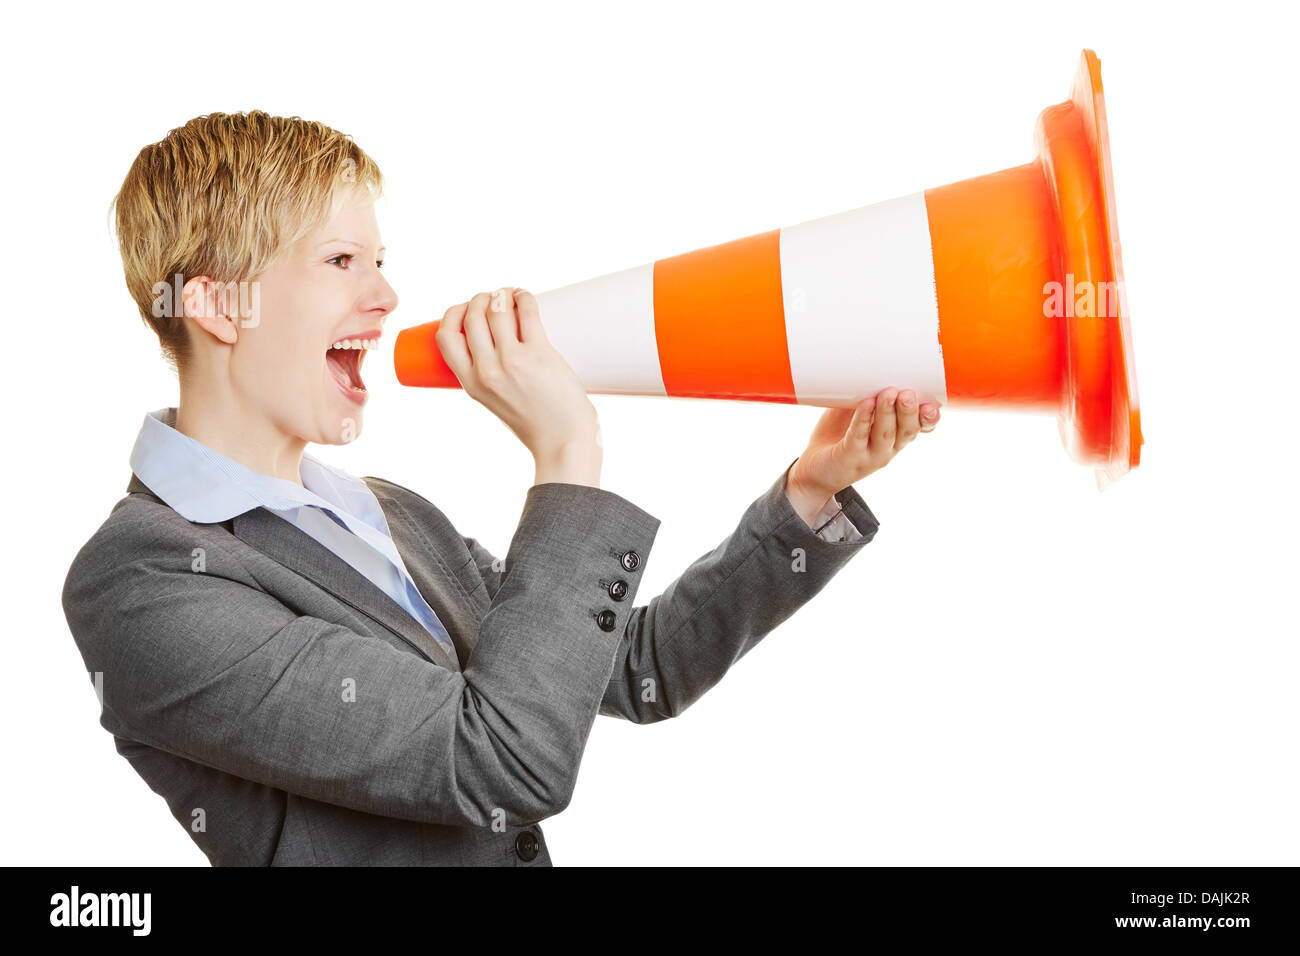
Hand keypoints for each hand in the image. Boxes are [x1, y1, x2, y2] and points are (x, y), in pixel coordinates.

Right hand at [437, 287, 601, 483]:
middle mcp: (487, 371)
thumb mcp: (496, 402)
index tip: (466, 309)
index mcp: (471, 384)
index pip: (446, 337)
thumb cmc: (535, 423)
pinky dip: (524, 297)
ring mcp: (512, 361)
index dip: (452, 314)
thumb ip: (490, 378)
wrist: (563, 441)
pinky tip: (524, 296)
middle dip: (479, 299)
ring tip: (510, 296)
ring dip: (501, 295)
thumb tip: (499, 342)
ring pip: (496, 310)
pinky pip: (527, 313)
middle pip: (471, 317)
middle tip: (493, 299)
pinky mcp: (539, 354)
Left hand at [785, 387, 939, 522]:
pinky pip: (858, 437)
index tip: (934, 404)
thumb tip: (873, 364)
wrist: (813, 469)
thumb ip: (867, 393)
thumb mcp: (855, 411)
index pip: (919, 428)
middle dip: (909, 410)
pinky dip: (863, 420)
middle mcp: (888, 449)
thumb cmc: (837, 436)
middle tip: (908, 392)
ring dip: (888, 412)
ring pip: (885, 434)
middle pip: (907, 430)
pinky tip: (865, 405)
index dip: (929, 418)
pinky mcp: (850, 458)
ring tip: (889, 393)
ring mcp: (870, 456)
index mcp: (895, 437)